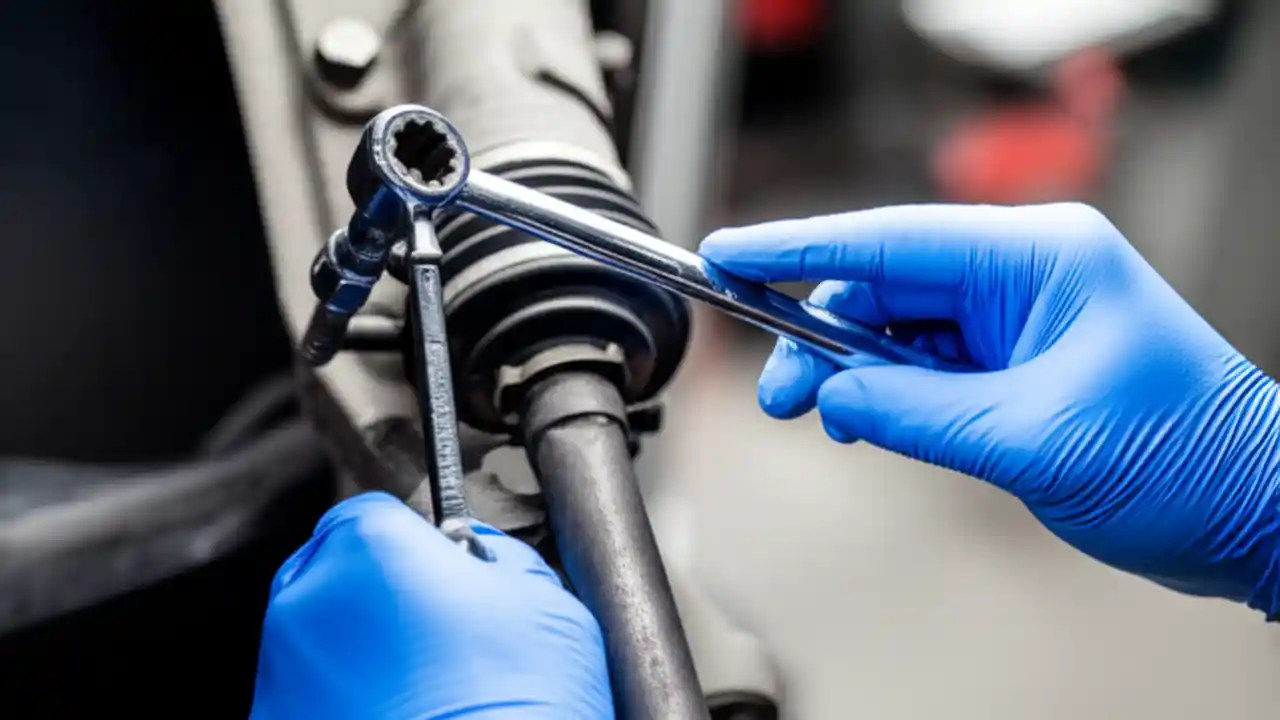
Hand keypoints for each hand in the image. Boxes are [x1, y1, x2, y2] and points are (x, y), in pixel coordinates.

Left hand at [250, 492, 611, 718]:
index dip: (416, 543)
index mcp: (369, 548)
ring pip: (322, 642)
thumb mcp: (547, 604)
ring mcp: (281, 676)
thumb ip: (500, 558)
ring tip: (429, 695)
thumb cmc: (521, 708)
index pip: (375, 512)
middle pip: (339, 574)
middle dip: (382, 597)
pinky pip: (310, 701)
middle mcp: (308, 603)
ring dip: (361, 655)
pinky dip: (344, 708)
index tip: (446, 573)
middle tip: (444, 639)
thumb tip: (479, 554)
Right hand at [700, 203, 1279, 614]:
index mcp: (1043, 259)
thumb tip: (837, 394)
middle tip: (781, 386)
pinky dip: (885, 390)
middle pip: (887, 286)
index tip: (735, 254)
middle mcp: (1027, 276)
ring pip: (899, 327)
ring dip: (850, 368)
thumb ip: (917, 411)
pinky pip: (925, 363)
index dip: (800, 248)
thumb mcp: (1032, 437)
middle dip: (820, 333)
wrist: (1251, 516)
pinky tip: (864, 414)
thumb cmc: (1190, 461)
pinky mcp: (1015, 362)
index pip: (892, 242)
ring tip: (818, 409)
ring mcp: (1020, 319)